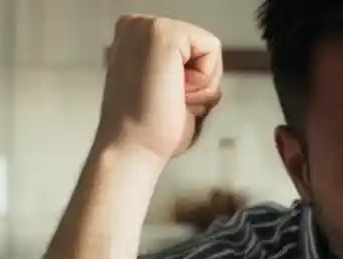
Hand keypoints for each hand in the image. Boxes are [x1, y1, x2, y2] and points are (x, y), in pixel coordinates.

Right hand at [93, 15, 223, 166]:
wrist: (131, 150)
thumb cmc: (149, 131)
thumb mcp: (167, 88)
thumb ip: (180, 67)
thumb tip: (197, 69)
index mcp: (135, 36)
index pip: (193, 49)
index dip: (192, 82)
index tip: (163, 99)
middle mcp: (137, 25)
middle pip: (203, 48)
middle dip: (198, 83)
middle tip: (167, 101)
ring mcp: (146, 26)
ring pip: (208, 50)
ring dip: (200, 85)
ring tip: (169, 98)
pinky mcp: (161, 33)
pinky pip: (212, 50)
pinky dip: (204, 81)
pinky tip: (176, 93)